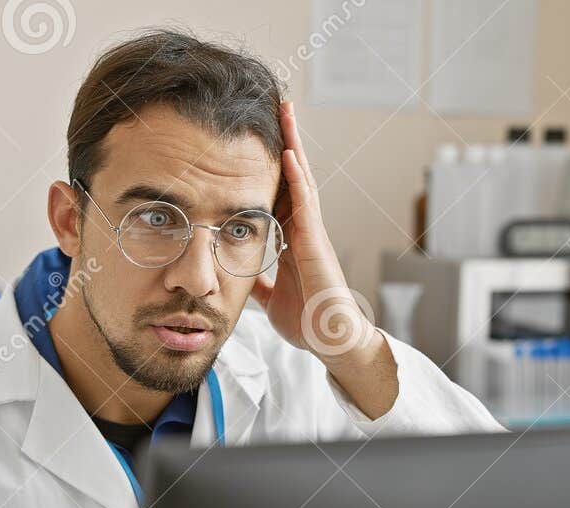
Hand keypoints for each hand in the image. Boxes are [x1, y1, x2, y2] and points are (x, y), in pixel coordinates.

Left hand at [250, 101, 383, 367]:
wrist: (330, 341)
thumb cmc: (307, 320)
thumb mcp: (269, 298)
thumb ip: (258, 282)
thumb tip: (240, 277)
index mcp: (290, 240)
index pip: (277, 194)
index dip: (267, 167)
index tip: (256, 140)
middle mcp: (303, 230)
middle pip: (291, 177)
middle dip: (284, 142)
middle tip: (278, 106)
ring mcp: (312, 234)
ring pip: (301, 181)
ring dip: (293, 146)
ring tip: (286, 112)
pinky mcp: (317, 244)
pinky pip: (307, 205)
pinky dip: (297, 179)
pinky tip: (289, 155)